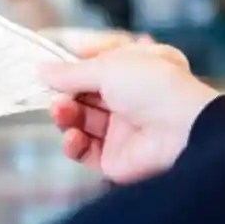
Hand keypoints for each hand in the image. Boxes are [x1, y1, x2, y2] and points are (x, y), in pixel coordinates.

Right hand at [40, 44, 220, 183]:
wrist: (182, 133)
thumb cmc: (153, 88)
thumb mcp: (107, 67)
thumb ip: (70, 72)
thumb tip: (42, 70)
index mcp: (137, 69)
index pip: (98, 64)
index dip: (74, 65)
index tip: (52, 65)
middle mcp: (131, 99)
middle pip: (85, 94)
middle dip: (64, 92)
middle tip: (51, 92)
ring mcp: (123, 130)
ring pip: (81, 121)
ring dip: (65, 115)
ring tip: (60, 110)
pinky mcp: (115, 158)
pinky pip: (85, 150)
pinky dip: (73, 143)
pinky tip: (72, 136)